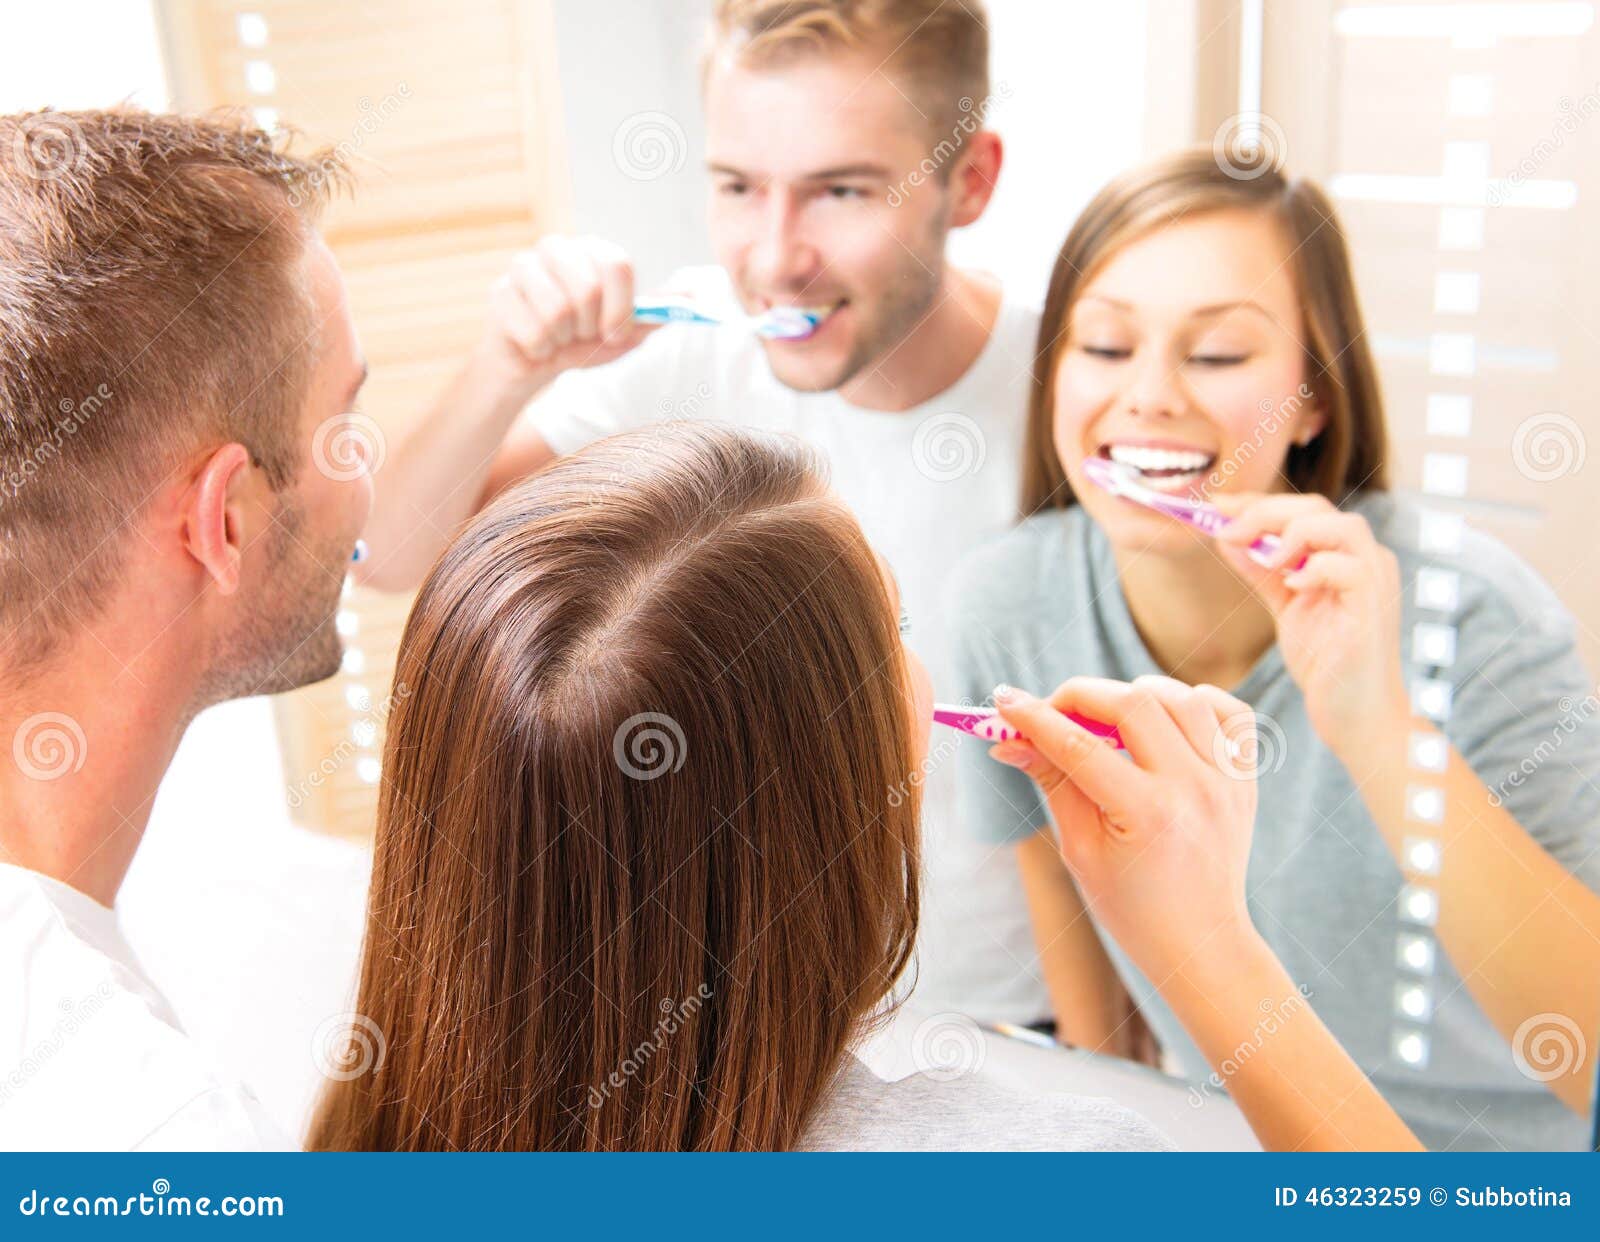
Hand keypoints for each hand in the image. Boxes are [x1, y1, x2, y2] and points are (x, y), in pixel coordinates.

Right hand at [475, 235, 654, 392]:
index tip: (615, 332)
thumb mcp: (623, 333)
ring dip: (562, 339)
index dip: (621, 308)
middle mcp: (556, 248)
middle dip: (589, 327)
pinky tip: (533, 343)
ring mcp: (522, 267)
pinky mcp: (498, 294)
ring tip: (556, 336)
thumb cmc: (580, 343)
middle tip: (580, 333)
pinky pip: (532, 332)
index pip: (617, 264)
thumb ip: (653, 314)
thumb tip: (694, 296)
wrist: (533, 364)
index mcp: (590, 251)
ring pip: (557, 311)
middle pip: (587, 287)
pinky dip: (539, 349)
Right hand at [988, 677, 1258, 982]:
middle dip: (1080, 696)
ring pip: (1180, 696)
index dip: (1034, 718)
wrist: (1201, 944)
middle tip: (1052, 710)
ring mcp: (1227, 780)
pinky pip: (1230, 711)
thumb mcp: (1080, 849)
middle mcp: (1193, 788)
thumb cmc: (1132, 907)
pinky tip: (1166, 720)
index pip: (1079, 745)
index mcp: (1147, 814)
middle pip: (1133, 703)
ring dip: (1134, 694)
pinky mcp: (1245, 778)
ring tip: (1107, 719)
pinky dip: (1195, 702)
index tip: (1003, 700)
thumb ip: (1052, 782)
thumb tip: (1009, 740)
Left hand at [1212, 492, 1407, 756]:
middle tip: (1224, 529)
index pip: (1303, 509)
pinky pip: (1349, 568)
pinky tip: (1293, 586)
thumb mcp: (1285, 606)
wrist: (1355, 715)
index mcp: (1345, 554)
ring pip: (1340, 526)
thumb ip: (1261, 571)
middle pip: (1317, 508)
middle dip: (1263, 512)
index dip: (1258, 503)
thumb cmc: (1326, 662)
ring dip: (1291, 534)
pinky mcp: (1375, 607)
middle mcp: (1365, 558)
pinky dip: (1315, 569)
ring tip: (1264, 559)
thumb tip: (1227, 536)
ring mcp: (1376, 580)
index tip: (1216, 507)